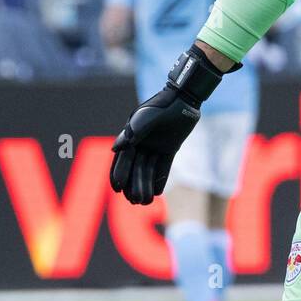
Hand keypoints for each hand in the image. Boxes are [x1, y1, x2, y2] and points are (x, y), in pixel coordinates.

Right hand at [110, 45, 231, 204]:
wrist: (184, 98)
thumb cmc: (163, 105)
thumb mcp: (148, 118)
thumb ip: (133, 133)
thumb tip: (115, 149)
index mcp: (132, 135)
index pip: (123, 158)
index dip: (119, 173)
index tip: (117, 188)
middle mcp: (142, 142)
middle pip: (135, 167)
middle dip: (133, 184)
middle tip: (133, 201)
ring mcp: (155, 146)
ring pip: (148, 169)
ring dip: (145, 185)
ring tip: (144, 202)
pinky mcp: (169, 149)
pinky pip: (163, 167)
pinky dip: (159, 179)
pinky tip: (157, 193)